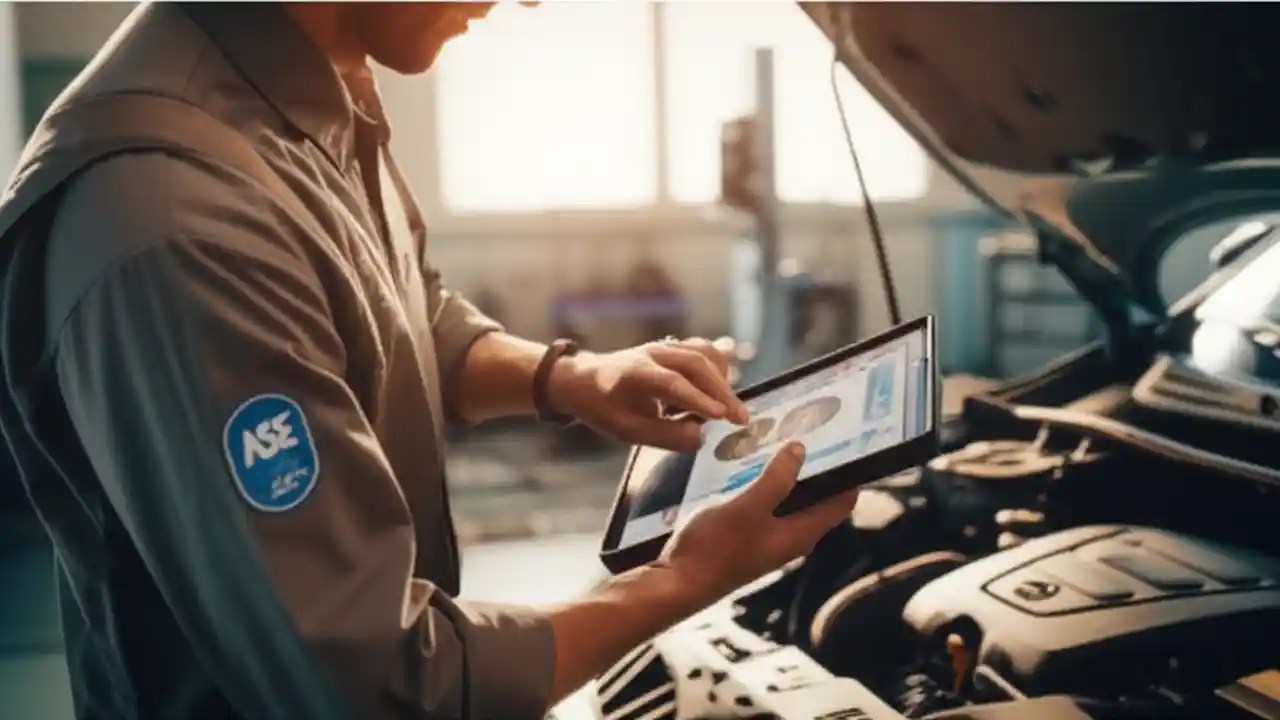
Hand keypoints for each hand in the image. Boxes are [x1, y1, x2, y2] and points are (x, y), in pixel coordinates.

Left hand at [547, 337, 750, 451]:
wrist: (584, 379)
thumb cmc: (605, 408)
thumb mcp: (628, 431)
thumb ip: (665, 436)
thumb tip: (700, 436)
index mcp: (635, 372)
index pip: (672, 383)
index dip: (698, 399)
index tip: (721, 417)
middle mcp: (653, 353)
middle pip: (696, 364)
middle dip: (722, 392)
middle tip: (740, 419)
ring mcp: (665, 346)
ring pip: (705, 353)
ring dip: (722, 380)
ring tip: (726, 409)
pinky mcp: (675, 346)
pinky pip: (705, 350)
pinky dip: (718, 369)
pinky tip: (718, 392)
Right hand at [656, 442, 858, 603]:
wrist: (677, 584)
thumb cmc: (715, 548)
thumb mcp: (748, 507)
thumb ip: (776, 479)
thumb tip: (801, 450)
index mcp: (800, 534)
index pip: (842, 503)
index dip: (850, 475)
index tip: (847, 443)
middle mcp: (790, 539)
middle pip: (817, 500)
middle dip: (816, 469)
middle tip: (809, 432)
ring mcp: (768, 540)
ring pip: (789, 502)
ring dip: (787, 476)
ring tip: (778, 442)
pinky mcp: (747, 538)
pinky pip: (766, 507)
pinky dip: (765, 486)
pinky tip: (749, 467)